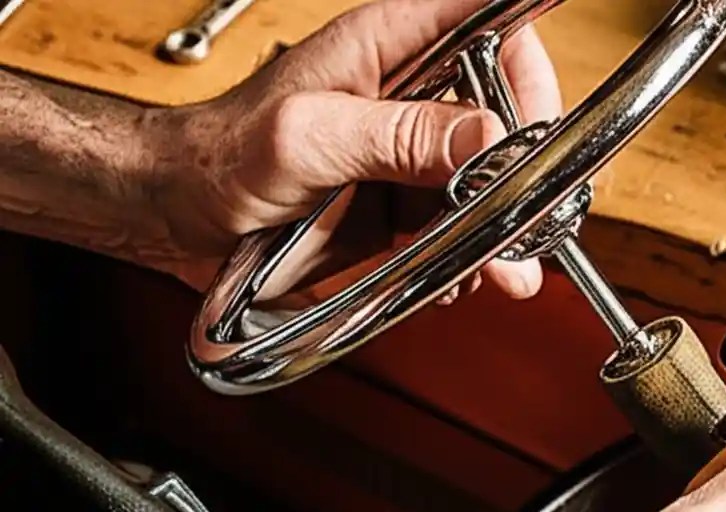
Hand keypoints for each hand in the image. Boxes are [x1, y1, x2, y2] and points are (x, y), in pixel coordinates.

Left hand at [148, 0, 560, 300]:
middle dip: (529, 165)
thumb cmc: (220, 153)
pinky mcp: (407, 196)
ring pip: (495, 174)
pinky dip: (472, 253)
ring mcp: (412, 146)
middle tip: (526, 215)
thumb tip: (484, 137)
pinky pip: (464, 220)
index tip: (544, 119)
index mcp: (390, 42)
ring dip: (505, 224)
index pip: (495, 19)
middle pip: (511, 106)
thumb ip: (395, 135)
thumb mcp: (307, 139)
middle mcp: (412, 89)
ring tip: (498, 265)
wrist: (181, 213)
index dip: (529, 66)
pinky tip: (458, 273)